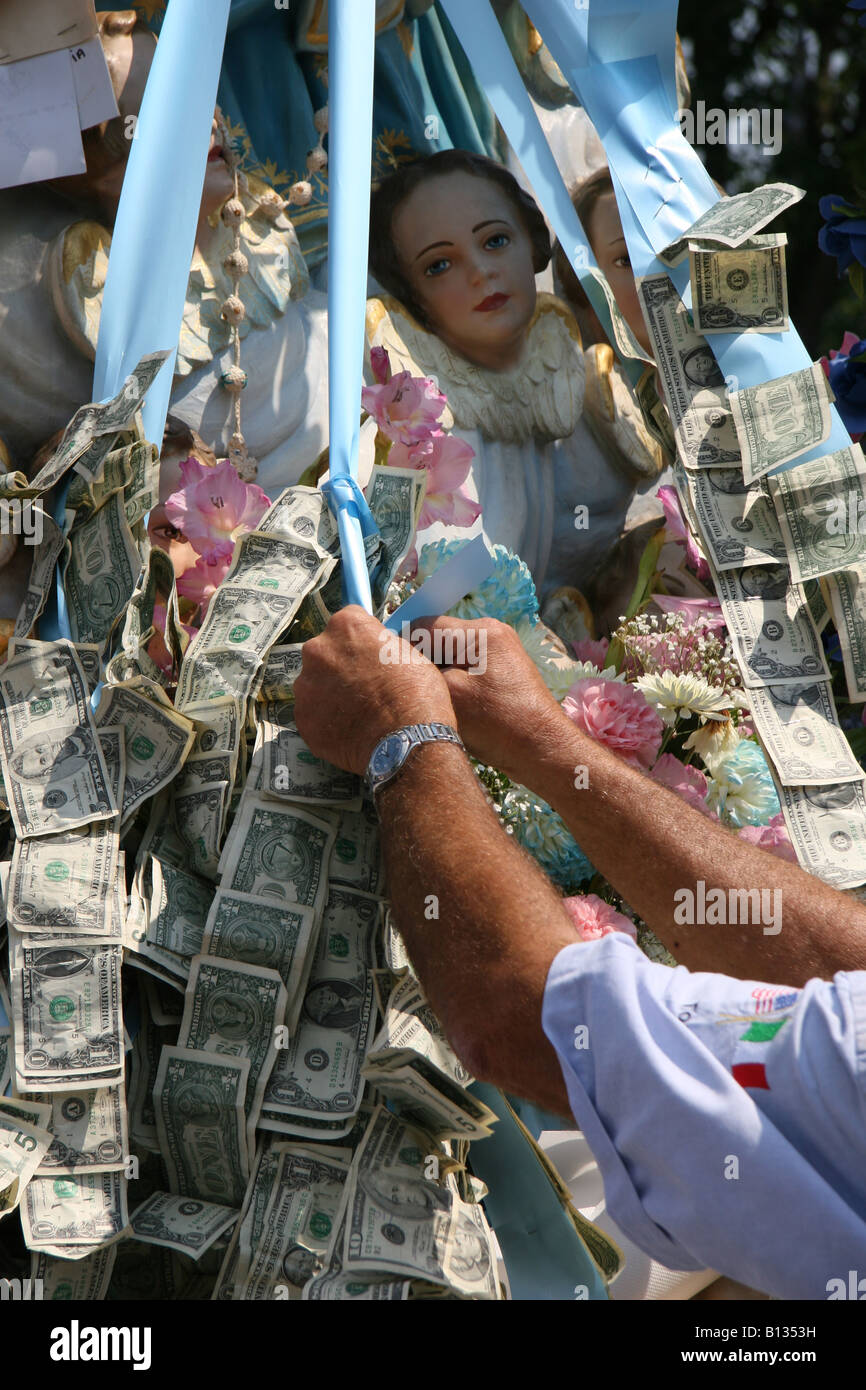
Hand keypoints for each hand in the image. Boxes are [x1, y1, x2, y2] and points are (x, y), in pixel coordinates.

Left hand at [294, 607, 455, 776]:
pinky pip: (313, 714)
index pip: (348, 622)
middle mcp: (317, 650)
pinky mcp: (303, 719)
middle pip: (325, 652)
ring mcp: (306, 686)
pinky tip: (349, 730)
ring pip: (315, 684)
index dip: (363, 640)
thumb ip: (380, 644)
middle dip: (340, 666)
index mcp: (345, 626)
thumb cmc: (416, 694)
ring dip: (330, 693)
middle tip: (364, 687)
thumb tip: (373, 650)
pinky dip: (327, 721)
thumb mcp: (408, 652)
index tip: (373, 656)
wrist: (407, 743)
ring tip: (357, 713)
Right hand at [410, 616, 568, 784]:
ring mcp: (502, 652)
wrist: (544, 753)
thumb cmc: (498, 723)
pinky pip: (468, 669)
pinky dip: (454, 684)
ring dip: (437, 675)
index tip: (387, 672)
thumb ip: (421, 670)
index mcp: (480, 631)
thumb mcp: (449, 694)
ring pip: (452, 656)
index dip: (401, 646)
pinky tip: (448, 706)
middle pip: (440, 639)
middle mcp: (493, 633)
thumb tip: (402, 662)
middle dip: (421, 662)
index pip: (425, 625)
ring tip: (426, 700)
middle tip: (404, 689)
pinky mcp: (504, 673)